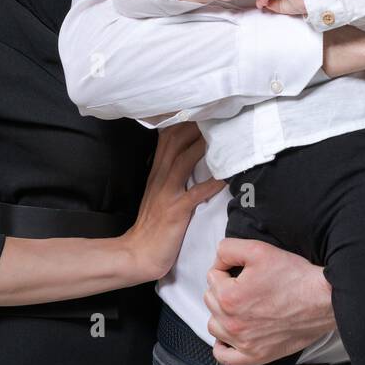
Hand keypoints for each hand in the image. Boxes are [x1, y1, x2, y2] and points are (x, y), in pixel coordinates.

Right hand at [120, 122, 226, 281]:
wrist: (138, 254)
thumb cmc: (152, 225)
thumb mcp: (158, 193)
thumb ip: (170, 174)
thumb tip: (188, 157)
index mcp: (157, 173)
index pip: (166, 139)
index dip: (182, 122)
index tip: (201, 110)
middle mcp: (160, 178)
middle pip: (174, 143)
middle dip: (193, 127)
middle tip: (215, 114)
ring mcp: (167, 194)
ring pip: (183, 162)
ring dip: (202, 147)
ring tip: (222, 136)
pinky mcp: (176, 211)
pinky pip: (195, 194)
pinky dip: (212, 183)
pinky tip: (226, 177)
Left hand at [204, 238, 336, 364]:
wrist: (322, 300)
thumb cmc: (297, 279)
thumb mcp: (259, 249)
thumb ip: (229, 249)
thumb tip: (219, 258)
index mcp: (230, 297)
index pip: (212, 276)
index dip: (227, 267)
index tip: (241, 269)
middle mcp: (234, 323)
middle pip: (211, 300)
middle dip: (224, 288)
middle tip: (244, 284)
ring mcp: (244, 342)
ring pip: (214, 325)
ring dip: (222, 314)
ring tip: (239, 305)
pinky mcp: (256, 355)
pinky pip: (226, 356)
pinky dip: (223, 346)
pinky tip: (231, 334)